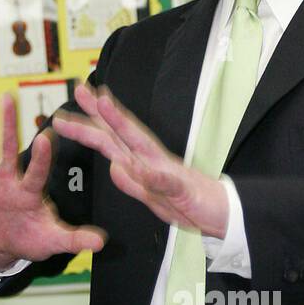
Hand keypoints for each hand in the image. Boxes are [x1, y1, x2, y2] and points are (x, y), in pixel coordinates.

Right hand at [0, 94, 106, 265]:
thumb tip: (102, 243)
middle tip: (8, 97)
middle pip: (7, 149)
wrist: (4, 245)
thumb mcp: (53, 240)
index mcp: (30, 191)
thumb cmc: (32, 238)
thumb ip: (75, 239)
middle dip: (7, 125)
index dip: (40, 157)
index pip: (36, 171)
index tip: (45, 137)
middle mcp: (8, 180)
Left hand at [52, 82, 228, 237]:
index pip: (115, 138)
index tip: (80, 96)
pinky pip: (165, 183)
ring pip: (140, 146)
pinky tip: (135, 166)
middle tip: (79, 89)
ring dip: (121, 124)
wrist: (224, 214)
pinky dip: (151, 175)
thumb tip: (112, 168)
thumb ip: (132, 184)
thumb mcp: (153, 199)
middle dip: (99, 112)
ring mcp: (169, 174)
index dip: (96, 118)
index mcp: (145, 163)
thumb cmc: (189, 203)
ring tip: (103, 105)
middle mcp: (154, 161)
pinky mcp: (184, 191)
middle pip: (121, 134)